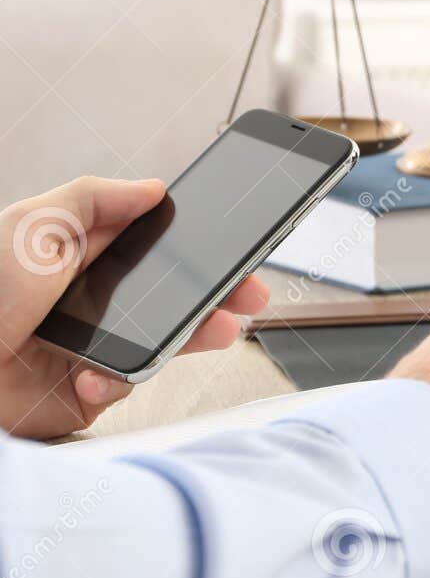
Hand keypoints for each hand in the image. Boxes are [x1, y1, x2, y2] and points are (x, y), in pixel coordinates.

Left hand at [0, 176, 270, 439]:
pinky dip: (117, 379)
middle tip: (249, 291)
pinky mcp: (82, 390)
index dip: (194, 245)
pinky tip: (93, 373)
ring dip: (194, 335)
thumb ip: (93, 198)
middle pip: (169, 293)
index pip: (151, 244)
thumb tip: (152, 188)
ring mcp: (89, 345)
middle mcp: (89, 298)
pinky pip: (124, 383)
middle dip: (215, 292)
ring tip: (221, 328)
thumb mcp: (32, 224)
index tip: (233, 244)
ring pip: (161, 339)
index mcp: (78, 254)